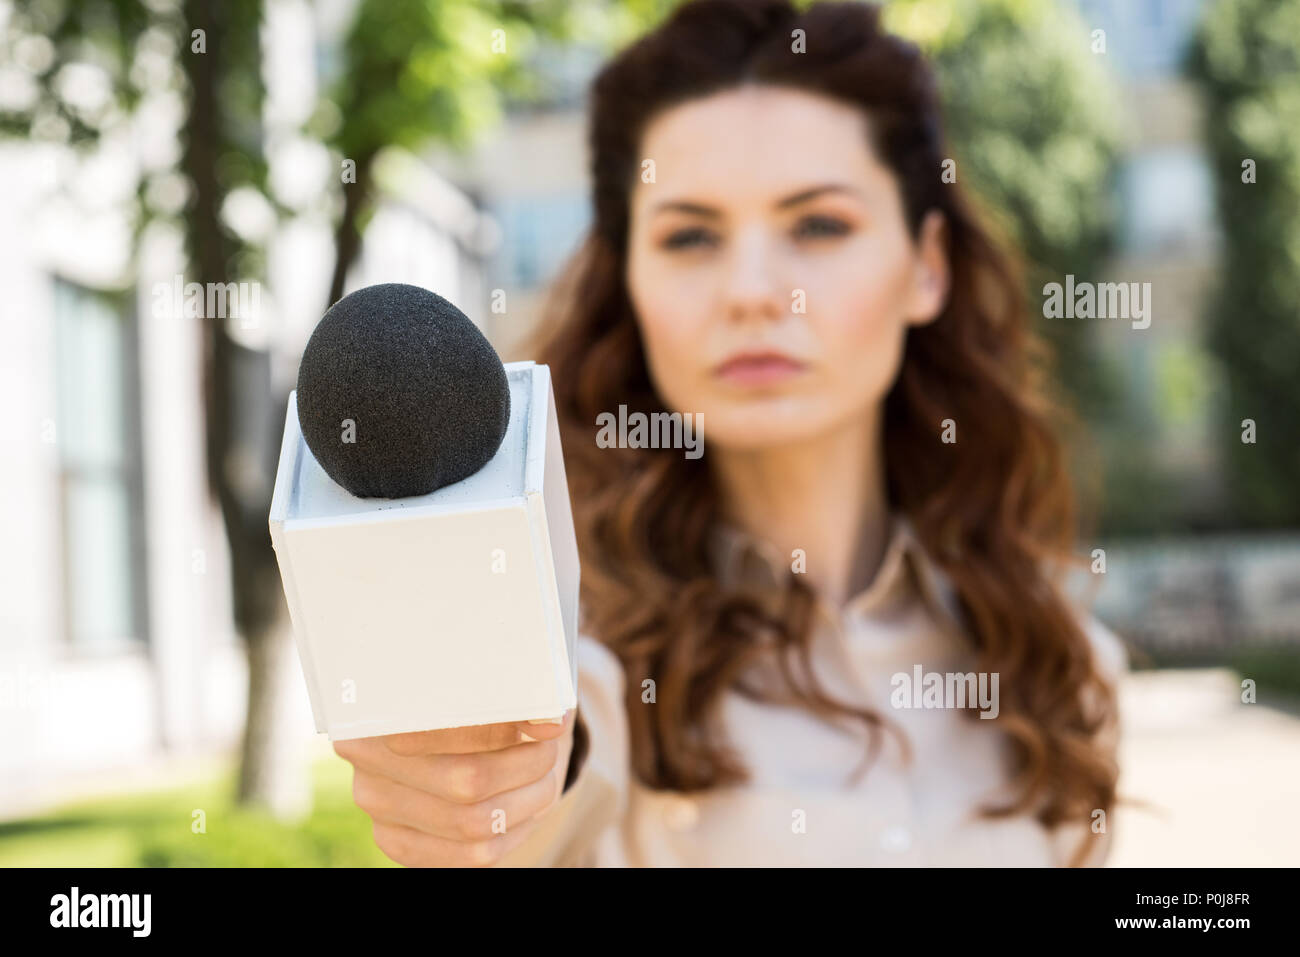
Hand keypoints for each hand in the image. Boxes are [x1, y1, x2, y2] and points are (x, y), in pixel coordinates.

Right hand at [333, 709, 576, 866]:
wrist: (440, 729)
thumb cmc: (469, 693)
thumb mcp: (483, 678)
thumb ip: (508, 690)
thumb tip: (549, 717)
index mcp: (377, 700)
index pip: (445, 725)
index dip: (502, 730)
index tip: (546, 722)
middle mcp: (364, 756)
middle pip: (467, 780)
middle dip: (526, 766)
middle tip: (549, 748)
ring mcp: (377, 804)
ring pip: (474, 823)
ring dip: (527, 799)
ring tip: (544, 775)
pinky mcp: (396, 840)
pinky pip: (471, 854)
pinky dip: (513, 830)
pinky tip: (524, 804)